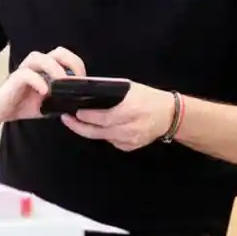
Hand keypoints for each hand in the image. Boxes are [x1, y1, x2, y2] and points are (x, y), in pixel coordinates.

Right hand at [0, 47, 86, 124]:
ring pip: (40, 57)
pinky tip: (45, 92)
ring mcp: (25, 70)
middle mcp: (37, 66)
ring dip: (54, 68)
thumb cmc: (23, 104)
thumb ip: (62, 99)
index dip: (77, 64)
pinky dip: (38, 81)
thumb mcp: (49, 104)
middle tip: (78, 78)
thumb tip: (80, 103)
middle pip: (57, 52)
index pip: (66, 57)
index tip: (84, 80)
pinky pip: (27, 74)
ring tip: (62, 83)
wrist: (0, 110)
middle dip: (71, 61)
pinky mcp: (15, 78)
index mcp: (47, 69)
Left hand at [61, 81, 175, 151]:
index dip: (87, 117)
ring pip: (102, 137)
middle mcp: (129, 128)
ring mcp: (130, 140)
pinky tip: (98, 127)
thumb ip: (112, 93)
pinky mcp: (130, 147)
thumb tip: (89, 92)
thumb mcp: (131, 88)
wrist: (169, 115)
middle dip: (79, 126)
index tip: (74, 112)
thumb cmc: (149, 98)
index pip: (103, 118)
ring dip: (88, 130)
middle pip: (98, 131)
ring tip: (76, 122)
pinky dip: (103, 134)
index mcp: (130, 111)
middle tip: (67, 119)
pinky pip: (111, 141)